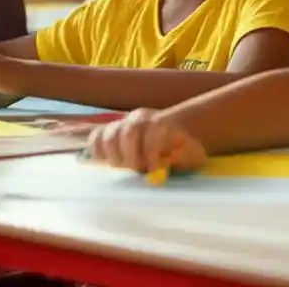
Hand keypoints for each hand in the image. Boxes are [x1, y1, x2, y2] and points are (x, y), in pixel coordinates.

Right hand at [86, 108, 206, 174]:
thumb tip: (168, 162)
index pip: (153, 129)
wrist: (173, 136)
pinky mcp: (109, 131)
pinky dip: (98, 152)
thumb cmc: (183, 150)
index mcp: (161, 121)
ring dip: (114, 155)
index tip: (153, 169)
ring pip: (108, 133)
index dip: (151, 150)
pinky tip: (108, 164)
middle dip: (131, 156)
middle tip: (136, 171)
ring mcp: (122, 123)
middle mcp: (139, 118)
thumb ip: (184, 156)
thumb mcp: (193, 154)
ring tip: (124, 168)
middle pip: (127, 131)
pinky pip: (96, 138)